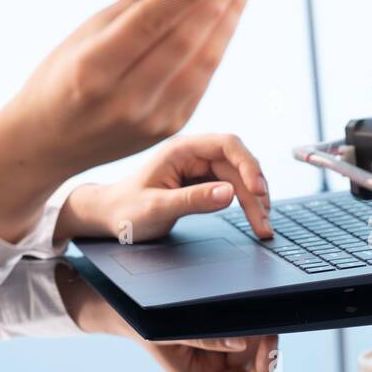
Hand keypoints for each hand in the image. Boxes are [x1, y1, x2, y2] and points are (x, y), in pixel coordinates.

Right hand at [0, 0, 256, 242]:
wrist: (48, 142)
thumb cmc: (59, 80)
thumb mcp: (83, 35)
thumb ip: (132, 7)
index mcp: (94, 69)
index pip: (152, 23)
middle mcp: (126, 98)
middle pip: (187, 39)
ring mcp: (153, 117)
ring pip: (206, 58)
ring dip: (231, 15)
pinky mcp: (171, 126)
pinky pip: (204, 76)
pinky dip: (220, 41)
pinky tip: (229, 14)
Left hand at [54, 133, 273, 242]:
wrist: (108, 216)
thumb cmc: (125, 210)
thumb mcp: (157, 208)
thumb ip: (193, 200)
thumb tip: (230, 193)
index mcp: (180, 150)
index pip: (227, 145)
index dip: (248, 164)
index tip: (257, 190)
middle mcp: (193, 154)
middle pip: (237, 165)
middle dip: (255, 193)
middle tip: (263, 224)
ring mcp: (198, 167)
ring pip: (238, 178)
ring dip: (253, 201)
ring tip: (263, 227)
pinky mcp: (201, 182)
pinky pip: (231, 188)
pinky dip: (244, 203)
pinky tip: (253, 217)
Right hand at [54, 260, 277, 371]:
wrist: (125, 310)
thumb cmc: (142, 325)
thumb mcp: (172, 331)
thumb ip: (208, 339)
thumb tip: (243, 340)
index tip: (270, 343)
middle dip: (266, 350)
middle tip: (267, 320)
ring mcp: (217, 361)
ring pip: (255, 354)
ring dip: (258, 333)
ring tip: (250, 309)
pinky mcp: (218, 344)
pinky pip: (245, 338)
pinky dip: (248, 324)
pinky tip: (243, 308)